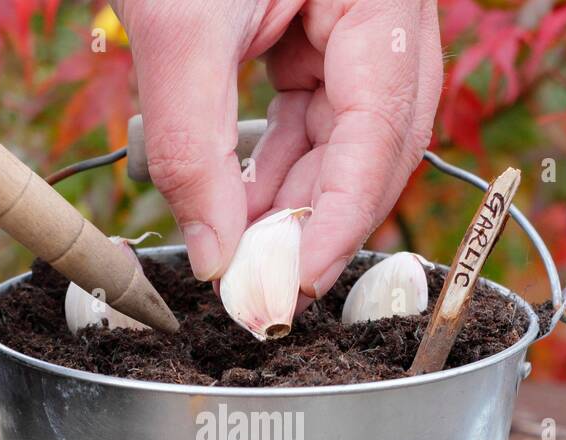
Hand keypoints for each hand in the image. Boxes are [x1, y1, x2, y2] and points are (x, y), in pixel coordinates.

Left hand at [113, 0, 440, 298]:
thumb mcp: (178, 29)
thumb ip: (193, 148)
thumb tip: (214, 257)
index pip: (382, 133)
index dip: (340, 220)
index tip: (293, 286)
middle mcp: (388, 13)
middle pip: (377, 145)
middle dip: (318, 219)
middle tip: (261, 285)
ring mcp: (359, 23)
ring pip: (346, 138)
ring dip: (294, 200)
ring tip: (239, 251)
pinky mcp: (321, 32)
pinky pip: (317, 115)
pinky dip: (279, 164)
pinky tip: (242, 205)